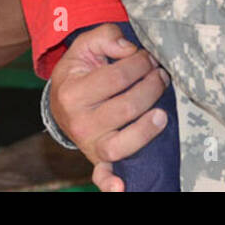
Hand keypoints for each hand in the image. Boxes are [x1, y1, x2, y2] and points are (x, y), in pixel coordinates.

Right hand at [50, 24, 169, 190]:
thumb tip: (128, 49)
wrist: (62, 102)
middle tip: (160, 75)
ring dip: (147, 128)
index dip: (139, 63)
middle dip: (151, 87)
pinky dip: (111, 183)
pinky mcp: (98, 159)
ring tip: (163, 112)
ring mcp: (89, 144)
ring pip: (122, 143)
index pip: (117, 77)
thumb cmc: (80, 72)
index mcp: (73, 92)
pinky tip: (123, 186)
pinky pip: (103, 175)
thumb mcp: (86, 47)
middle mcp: (79, 122)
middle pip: (126, 108)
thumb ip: (106, 37)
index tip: (148, 58)